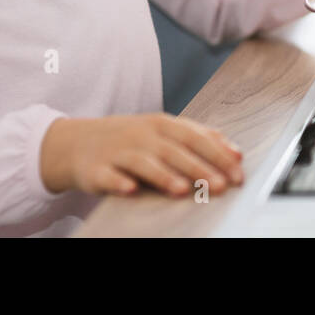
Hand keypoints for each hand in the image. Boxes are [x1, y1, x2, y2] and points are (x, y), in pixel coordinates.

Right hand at [39, 113, 244, 197]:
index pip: (195, 137)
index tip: (237, 171)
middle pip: (174, 151)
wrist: (77, 142)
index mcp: (162, 124)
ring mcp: (118, 151)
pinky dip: (119, 182)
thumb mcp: (163, 131)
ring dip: (163, 176)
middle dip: (199, 168)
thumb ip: (198, 138)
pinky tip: (131, 190)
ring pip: (144, 163)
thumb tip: (234, 151)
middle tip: (220, 185)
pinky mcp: (96, 169)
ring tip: (183, 189)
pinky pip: (108, 176)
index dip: (218, 153)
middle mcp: (142, 135)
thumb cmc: (130, 139)